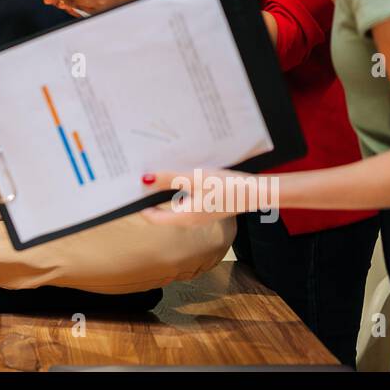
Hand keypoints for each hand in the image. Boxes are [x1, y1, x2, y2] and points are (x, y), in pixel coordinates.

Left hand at [138, 168, 260, 225]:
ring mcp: (200, 214)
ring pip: (176, 203)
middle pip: (163, 210)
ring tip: (160, 170)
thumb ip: (169, 179)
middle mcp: (190, 220)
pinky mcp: (208, 207)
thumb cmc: (227, 187)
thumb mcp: (195, 179)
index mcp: (184, 217)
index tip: (131, 191)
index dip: (140, 205)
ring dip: (167, 189)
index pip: (153, 218)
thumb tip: (145, 180)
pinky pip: (188, 200)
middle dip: (152, 195)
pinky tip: (183, 173)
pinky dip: (181, 189)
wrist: (257, 192)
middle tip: (143, 175)